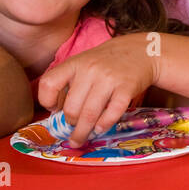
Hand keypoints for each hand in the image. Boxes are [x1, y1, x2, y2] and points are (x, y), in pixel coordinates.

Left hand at [36, 34, 155, 145]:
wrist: (141, 51)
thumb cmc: (107, 61)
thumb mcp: (84, 62)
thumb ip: (70, 81)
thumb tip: (56, 112)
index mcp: (74, 63)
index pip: (49, 84)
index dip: (47, 101)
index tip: (54, 109)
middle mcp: (89, 70)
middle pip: (71, 108)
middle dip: (70, 123)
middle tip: (73, 127)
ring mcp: (108, 79)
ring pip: (89, 115)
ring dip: (83, 132)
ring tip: (81, 138)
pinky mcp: (126, 88)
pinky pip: (111, 113)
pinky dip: (103, 125)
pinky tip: (99, 129)